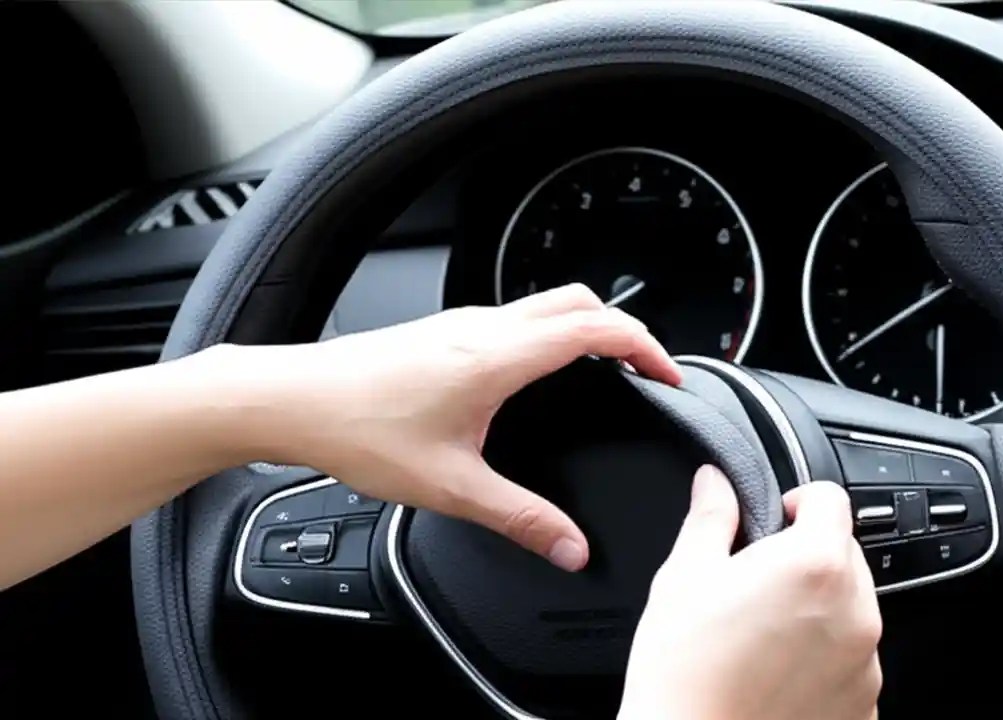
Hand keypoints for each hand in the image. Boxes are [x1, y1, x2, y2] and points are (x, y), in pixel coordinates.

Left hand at [218, 284, 681, 570]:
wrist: (290, 399)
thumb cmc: (356, 428)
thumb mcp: (450, 487)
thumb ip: (520, 518)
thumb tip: (569, 546)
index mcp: (497, 356)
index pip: (597, 328)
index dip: (646, 347)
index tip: (668, 374)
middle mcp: (483, 326)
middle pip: (579, 300)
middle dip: (624, 329)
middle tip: (645, 367)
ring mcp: (460, 322)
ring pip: (544, 303)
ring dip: (584, 327)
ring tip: (601, 369)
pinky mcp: (441, 330)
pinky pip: (514, 317)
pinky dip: (548, 334)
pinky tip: (535, 376)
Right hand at [619, 467, 881, 719]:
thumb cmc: (684, 673)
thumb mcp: (684, 578)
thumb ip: (710, 518)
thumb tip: (715, 483)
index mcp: (814, 563)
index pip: (830, 498)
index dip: (797, 501)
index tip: (775, 520)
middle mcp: (854, 610)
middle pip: (844, 554)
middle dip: (807, 557)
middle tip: (757, 585)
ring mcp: (865, 663)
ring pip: (851, 609)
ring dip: (819, 609)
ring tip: (763, 635)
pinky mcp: (863, 705)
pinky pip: (851, 662)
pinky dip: (824, 659)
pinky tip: (777, 671)